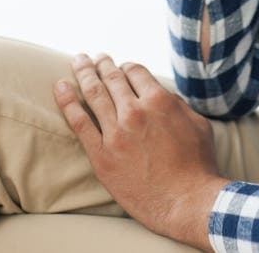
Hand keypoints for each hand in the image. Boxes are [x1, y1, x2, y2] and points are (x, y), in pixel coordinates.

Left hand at [53, 53, 227, 250]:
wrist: (185, 202)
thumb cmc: (197, 165)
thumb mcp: (197, 124)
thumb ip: (178, 105)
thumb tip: (163, 95)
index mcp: (159, 100)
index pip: (135, 71)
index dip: (126, 67)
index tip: (121, 68)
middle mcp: (135, 111)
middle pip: (112, 77)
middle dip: (102, 63)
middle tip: (94, 57)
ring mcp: (116, 133)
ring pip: (94, 93)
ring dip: (83, 73)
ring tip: (77, 61)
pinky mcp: (101, 155)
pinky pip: (79, 122)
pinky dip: (67, 101)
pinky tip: (60, 87)